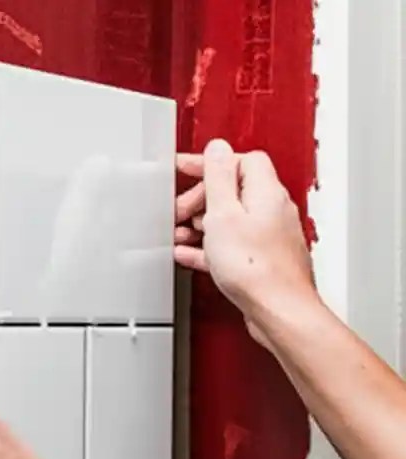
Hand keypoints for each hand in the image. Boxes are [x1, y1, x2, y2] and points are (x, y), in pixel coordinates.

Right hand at [174, 139, 315, 342]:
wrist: (277, 308)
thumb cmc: (255, 267)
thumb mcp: (223, 213)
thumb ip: (219, 178)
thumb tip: (218, 148)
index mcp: (265, 192)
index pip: (240, 160)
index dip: (211, 162)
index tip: (186, 168)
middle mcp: (272, 210)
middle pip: (234, 189)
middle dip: (202, 197)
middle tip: (181, 209)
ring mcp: (269, 235)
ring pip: (230, 218)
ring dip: (202, 223)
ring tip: (181, 233)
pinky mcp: (262, 258)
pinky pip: (232, 243)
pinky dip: (210, 245)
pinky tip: (192, 255)